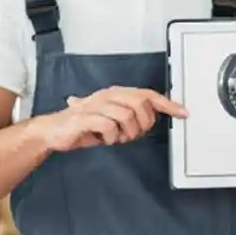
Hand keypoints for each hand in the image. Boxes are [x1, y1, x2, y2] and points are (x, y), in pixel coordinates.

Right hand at [37, 86, 187, 151]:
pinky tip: (105, 140)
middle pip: (140, 104)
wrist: (52, 131)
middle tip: (132, 135)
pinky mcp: (84, 117)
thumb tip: (152, 115)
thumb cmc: (83, 126)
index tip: (183, 112)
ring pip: (127, 115)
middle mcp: (107, 95)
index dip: (167, 103)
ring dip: (126, 133)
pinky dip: (111, 137)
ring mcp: (95, 105)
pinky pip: (109, 126)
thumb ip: (130, 116)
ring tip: (117, 138)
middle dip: (143, 124)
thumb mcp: (111, 120)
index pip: (147, 94)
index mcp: (116, 94)